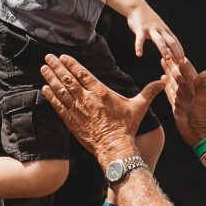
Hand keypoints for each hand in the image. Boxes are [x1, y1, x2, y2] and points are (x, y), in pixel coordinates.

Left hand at [38, 54, 163, 168]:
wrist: (115, 148)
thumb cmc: (127, 128)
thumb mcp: (139, 107)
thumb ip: (149, 92)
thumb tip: (162, 81)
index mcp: (101, 92)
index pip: (82, 73)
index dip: (71, 64)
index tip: (62, 56)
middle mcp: (87, 99)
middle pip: (68, 79)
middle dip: (57, 67)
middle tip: (48, 57)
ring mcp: (78, 111)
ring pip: (61, 91)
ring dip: (51, 78)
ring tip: (43, 68)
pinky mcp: (72, 122)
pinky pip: (59, 106)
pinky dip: (51, 97)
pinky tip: (45, 89)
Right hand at [127, 1, 179, 60]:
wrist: (137, 6)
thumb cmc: (148, 19)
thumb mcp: (159, 27)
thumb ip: (164, 36)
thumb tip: (170, 48)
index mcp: (165, 30)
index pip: (175, 42)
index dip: (180, 51)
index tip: (183, 61)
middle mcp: (160, 29)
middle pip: (171, 41)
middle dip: (176, 52)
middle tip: (180, 63)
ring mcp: (151, 29)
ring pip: (159, 40)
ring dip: (164, 49)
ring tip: (167, 58)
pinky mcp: (140, 29)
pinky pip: (140, 39)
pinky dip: (139, 47)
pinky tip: (139, 54)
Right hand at [162, 49, 205, 145]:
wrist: (201, 135)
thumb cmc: (205, 118)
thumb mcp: (203, 100)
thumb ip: (201, 86)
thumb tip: (205, 72)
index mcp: (195, 87)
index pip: (187, 71)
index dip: (181, 61)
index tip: (175, 51)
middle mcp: (188, 91)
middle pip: (178, 74)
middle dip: (172, 63)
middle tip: (165, 52)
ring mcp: (182, 98)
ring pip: (173, 81)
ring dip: (168, 72)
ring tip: (163, 61)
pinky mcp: (176, 106)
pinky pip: (169, 93)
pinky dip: (165, 85)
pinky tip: (162, 79)